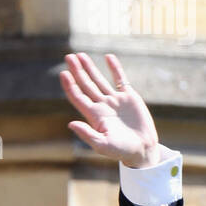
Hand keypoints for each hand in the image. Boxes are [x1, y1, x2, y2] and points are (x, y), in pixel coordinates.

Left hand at [59, 53, 159, 168]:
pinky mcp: (128, 97)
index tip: (63, 73)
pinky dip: (115, 68)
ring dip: (90, 68)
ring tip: (80, 55)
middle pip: (86, 85)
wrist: (142, 149)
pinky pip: (120, 79)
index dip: (70, 86)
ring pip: (99, 80)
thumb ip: (87, 134)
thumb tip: (70, 124)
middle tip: (68, 57)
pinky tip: (108, 57)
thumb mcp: (102, 145)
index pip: (78, 97)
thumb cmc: (121, 151)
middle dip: (77, 71)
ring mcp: (114, 100)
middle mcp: (102, 106)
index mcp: (94, 116)